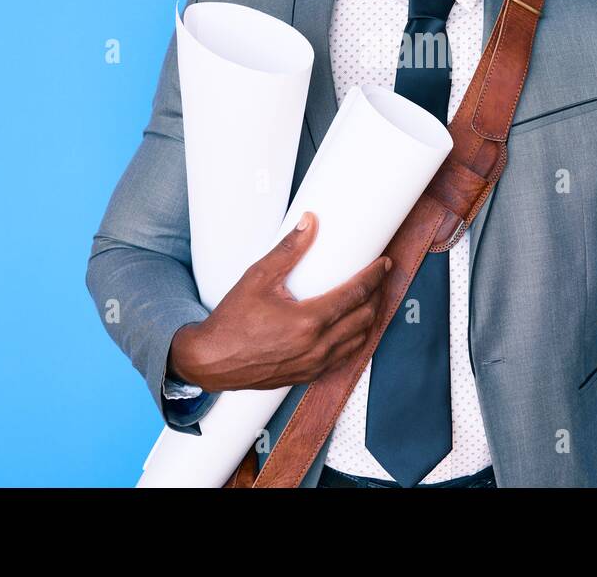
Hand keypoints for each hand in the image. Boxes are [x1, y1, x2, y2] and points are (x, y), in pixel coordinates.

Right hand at [167, 211, 391, 390]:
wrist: (212, 361)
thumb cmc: (232, 322)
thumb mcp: (258, 278)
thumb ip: (288, 249)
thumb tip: (309, 222)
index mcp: (309, 320)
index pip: (356, 294)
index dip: (374, 276)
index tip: (383, 263)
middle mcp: (317, 346)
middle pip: (364, 317)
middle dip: (377, 295)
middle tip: (380, 278)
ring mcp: (315, 364)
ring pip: (358, 340)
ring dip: (370, 318)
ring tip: (372, 299)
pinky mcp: (308, 375)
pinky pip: (343, 358)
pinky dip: (355, 340)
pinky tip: (354, 328)